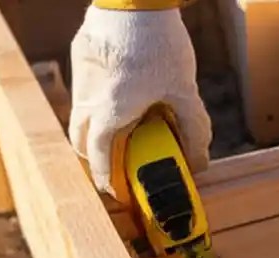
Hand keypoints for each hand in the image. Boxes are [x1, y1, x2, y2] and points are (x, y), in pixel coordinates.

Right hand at [68, 6, 212, 203]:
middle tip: (117, 166)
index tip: (117, 193)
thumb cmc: (160, 43)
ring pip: (79, 113)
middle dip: (95, 159)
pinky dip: (97, 101)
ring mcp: (81, 76)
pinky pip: (84, 88)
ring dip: (95, 129)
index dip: (107, 180)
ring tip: (123, 130)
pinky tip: (123, 92)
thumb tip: (200, 161)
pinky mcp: (81, 54)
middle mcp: (88, 97)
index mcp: (111, 112)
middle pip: (80, 140)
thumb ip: (194, 129)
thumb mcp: (185, 90)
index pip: (99, 158)